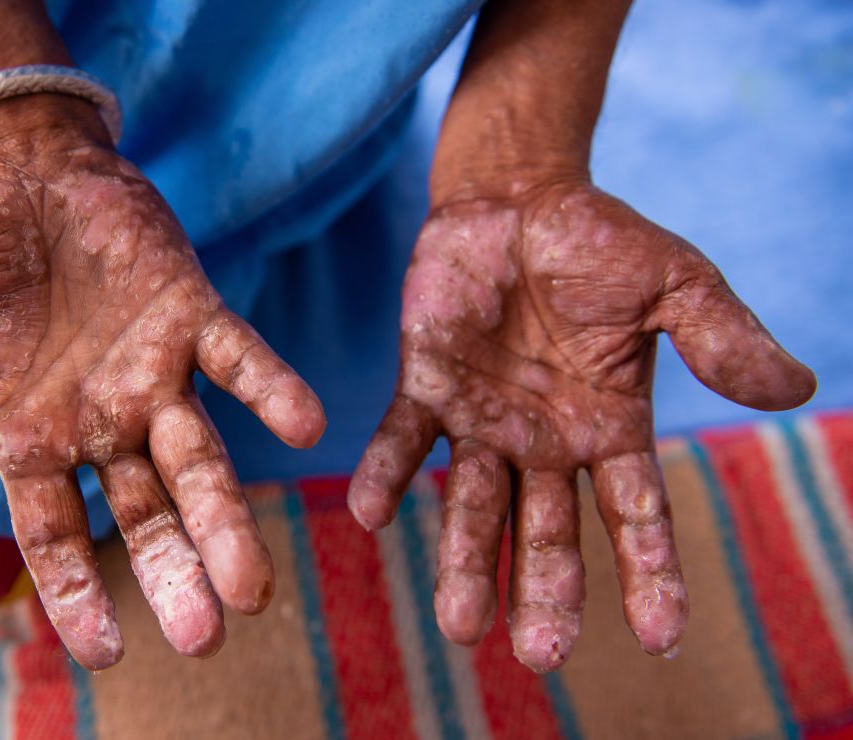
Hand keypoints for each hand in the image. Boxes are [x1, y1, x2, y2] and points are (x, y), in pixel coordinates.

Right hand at [0, 101, 325, 668]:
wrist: (20, 168)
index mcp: (33, 439)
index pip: (56, 535)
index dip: (75, 594)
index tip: (105, 655)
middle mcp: (102, 422)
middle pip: (144, 515)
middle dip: (173, 571)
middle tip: (206, 635)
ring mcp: (153, 373)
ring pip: (199, 459)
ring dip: (225, 516)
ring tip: (254, 587)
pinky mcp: (192, 314)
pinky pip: (239, 360)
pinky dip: (271, 391)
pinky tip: (307, 427)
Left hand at [349, 178, 813, 670]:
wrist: (518, 200)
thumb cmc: (602, 245)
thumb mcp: (676, 284)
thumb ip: (722, 337)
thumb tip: (796, 389)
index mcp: (610, 429)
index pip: (636, 514)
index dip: (649, 573)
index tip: (658, 637)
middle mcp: (544, 443)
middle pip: (545, 530)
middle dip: (543, 589)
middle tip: (539, 654)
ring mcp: (481, 422)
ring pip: (471, 503)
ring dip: (464, 562)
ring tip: (458, 626)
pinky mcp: (425, 387)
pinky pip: (402, 439)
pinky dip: (386, 474)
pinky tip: (371, 513)